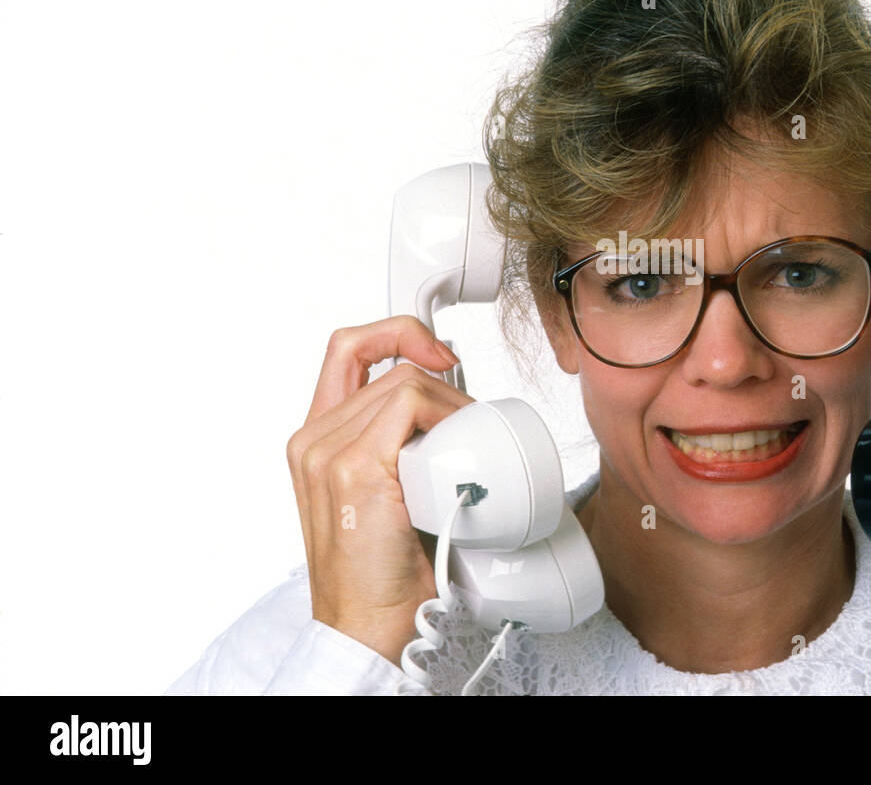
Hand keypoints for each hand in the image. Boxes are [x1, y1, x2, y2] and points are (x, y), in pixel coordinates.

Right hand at [285, 315, 474, 664]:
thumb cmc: (381, 571)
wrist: (364, 625)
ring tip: (467, 440)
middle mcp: (313, 439)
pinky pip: (409, 406)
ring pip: (403, 382)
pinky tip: (456, 449)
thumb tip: (451, 416)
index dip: (395, 333)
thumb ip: (397, 448)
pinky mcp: (353, 467)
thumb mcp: (386, 493)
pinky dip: (445, 415)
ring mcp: (327, 451)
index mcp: (316, 440)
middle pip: (387, 364)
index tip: (438, 352)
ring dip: (451, 402)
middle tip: (469, 414)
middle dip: (442, 378)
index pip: (348, 349)